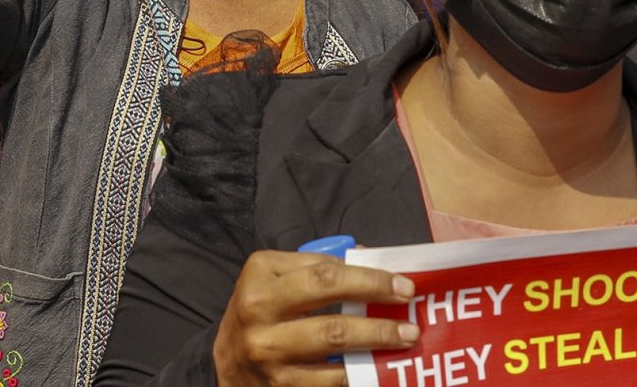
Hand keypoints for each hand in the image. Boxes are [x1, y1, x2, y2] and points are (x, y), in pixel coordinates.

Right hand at [211, 250, 417, 384]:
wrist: (227, 365)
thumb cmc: (261, 313)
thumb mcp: (275, 279)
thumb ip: (316, 268)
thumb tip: (371, 261)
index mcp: (261, 274)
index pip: (324, 271)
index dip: (368, 277)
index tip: (401, 283)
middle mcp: (259, 310)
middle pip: (328, 301)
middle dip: (376, 303)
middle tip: (409, 308)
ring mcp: (268, 351)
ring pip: (334, 341)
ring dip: (377, 339)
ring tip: (404, 338)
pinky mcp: (280, 385)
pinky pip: (330, 379)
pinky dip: (359, 372)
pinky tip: (378, 367)